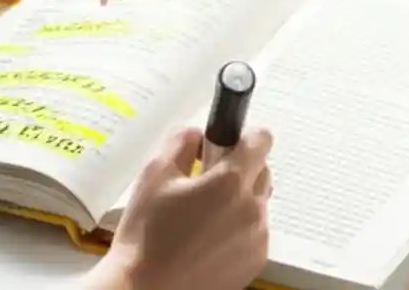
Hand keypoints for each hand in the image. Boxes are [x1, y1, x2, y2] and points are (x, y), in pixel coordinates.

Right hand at [83, 127, 272, 289]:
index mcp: (230, 183)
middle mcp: (251, 209)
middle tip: (204, 179)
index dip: (243, 135)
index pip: (260, 140)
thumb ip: (181, 142)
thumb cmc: (147, 237)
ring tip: (200, 215)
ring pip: (256, 202)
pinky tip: (206, 237)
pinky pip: (254, 230)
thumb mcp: (154, 174)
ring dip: (236, 200)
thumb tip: (196, 134)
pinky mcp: (255, 261)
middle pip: (261, 171)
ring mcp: (257, 237)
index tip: (227, 141)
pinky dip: (237, 227)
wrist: (148, 289)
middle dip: (237, 168)